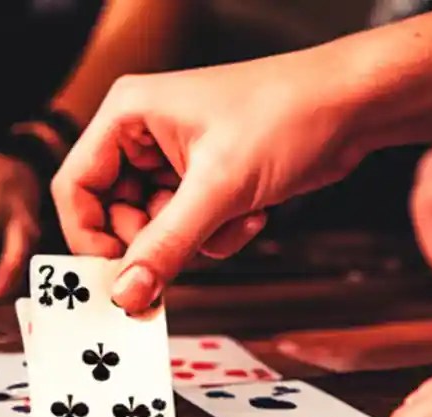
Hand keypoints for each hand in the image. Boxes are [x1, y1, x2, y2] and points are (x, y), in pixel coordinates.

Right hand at [53, 52, 366, 312]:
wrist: (355, 108)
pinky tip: (252, 213)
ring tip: (234, 217)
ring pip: (154, 230)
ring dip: (196, 241)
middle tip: (182, 258)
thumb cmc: (289, 113)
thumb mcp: (219, 187)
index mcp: (128, 115)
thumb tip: (127, 293)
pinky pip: (188, 231)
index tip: (114, 277)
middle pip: (113, 215)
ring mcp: (173, 161)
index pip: (76, 187)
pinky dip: (219, 234)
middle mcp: (143, 135)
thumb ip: (166, 245)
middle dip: (156, 242)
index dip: (89, 237)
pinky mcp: (203, 182)